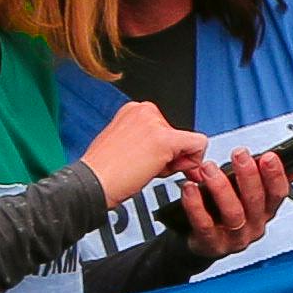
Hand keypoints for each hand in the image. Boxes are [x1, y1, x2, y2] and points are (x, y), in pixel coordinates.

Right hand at [82, 103, 205, 206]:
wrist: (94, 183)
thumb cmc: (104, 172)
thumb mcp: (125, 146)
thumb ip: (149, 144)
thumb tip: (175, 151)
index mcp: (133, 110)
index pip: (165, 128)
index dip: (162, 151)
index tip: (147, 162)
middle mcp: (144, 110)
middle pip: (179, 134)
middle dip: (170, 156)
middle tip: (146, 168)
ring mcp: (155, 123)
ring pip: (190, 142)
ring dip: (176, 162)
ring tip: (148, 169)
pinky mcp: (165, 139)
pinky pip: (198, 145)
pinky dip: (193, 162)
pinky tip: (168, 170)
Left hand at [179, 146, 292, 255]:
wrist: (200, 244)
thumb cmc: (226, 213)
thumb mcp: (253, 196)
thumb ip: (275, 178)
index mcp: (266, 211)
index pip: (278, 193)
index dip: (276, 175)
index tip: (269, 156)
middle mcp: (253, 226)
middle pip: (256, 201)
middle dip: (249, 175)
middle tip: (239, 154)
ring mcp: (233, 238)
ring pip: (233, 214)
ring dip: (221, 188)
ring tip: (209, 169)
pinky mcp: (210, 244)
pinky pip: (204, 225)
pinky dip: (196, 205)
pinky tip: (190, 188)